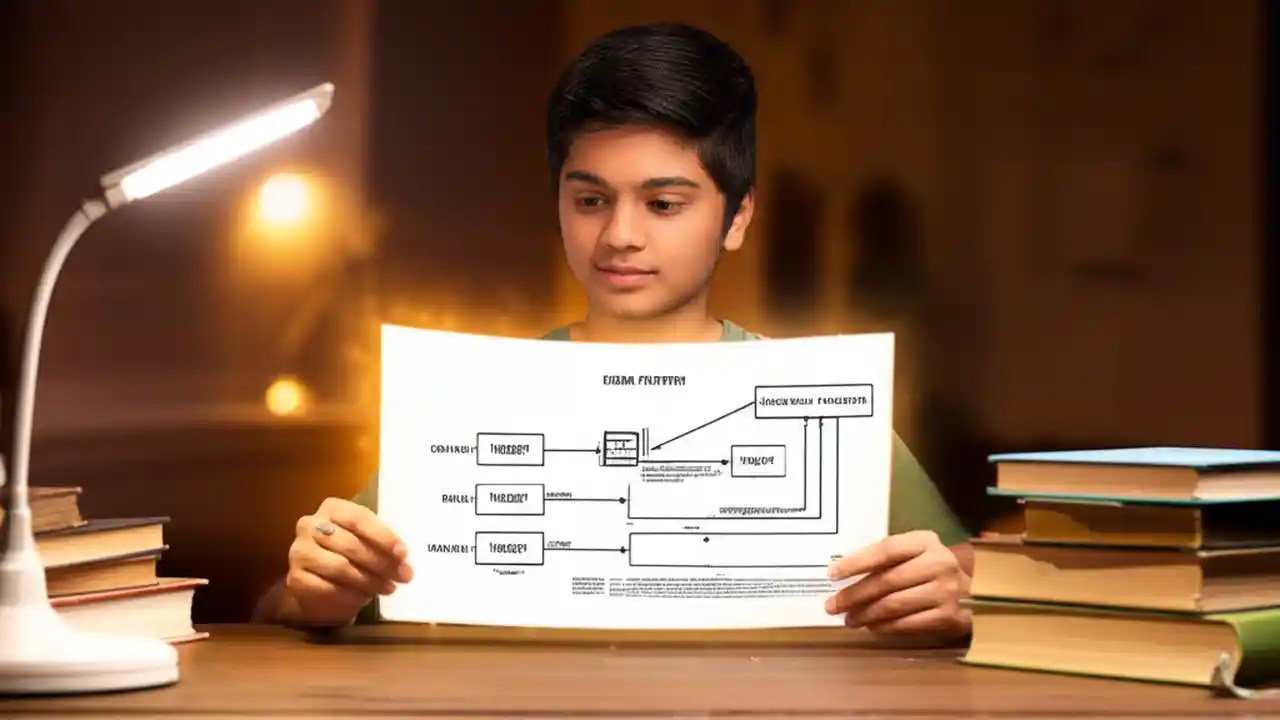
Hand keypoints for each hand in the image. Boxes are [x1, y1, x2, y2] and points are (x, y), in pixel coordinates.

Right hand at [284, 497, 412, 626]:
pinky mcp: (296, 578)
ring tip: (387, 588)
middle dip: (381, 563)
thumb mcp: (366, 540)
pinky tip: (365, 598)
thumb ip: (383, 546)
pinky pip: (328, 589)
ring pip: (340, 567)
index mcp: (332, 508)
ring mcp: (300, 552)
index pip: (359, 518)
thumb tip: (403, 563)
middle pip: (351, 544)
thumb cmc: (348, 553)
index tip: (402, 553)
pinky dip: (351, 596)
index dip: (383, 537)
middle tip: (402, 576)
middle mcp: (310, 525)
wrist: (316, 579)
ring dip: (369, 581)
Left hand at [824, 530, 970, 637]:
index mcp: (925, 541)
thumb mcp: (916, 552)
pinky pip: (908, 624)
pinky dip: (885, 627)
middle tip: (833, 605)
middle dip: (855, 595)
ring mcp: (945, 591)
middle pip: (887, 580)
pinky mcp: (949, 617)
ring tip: (848, 619)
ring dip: (866, 614)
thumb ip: (887, 558)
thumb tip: (844, 573)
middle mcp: (938, 563)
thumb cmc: (932, 568)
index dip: (857, 562)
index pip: (887, 549)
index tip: (832, 574)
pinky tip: (870, 627)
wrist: (978, 590)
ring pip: (895, 605)